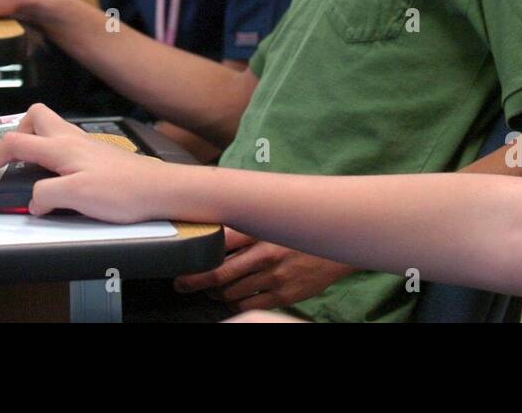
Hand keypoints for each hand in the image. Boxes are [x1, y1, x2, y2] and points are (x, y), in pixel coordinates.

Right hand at [0, 103, 167, 222]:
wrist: (160, 189)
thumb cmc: (125, 190)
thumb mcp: (77, 196)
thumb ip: (46, 195)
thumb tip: (32, 200)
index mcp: (61, 147)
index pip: (14, 143)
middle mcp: (71, 140)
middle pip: (34, 118)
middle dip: (13, 135)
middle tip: (7, 162)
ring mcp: (85, 145)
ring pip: (49, 130)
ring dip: (33, 145)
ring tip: (27, 172)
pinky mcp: (96, 156)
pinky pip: (64, 146)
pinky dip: (51, 158)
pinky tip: (56, 178)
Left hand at [173, 228, 353, 311]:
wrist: (339, 243)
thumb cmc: (301, 227)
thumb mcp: (275, 216)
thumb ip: (248, 222)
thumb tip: (215, 223)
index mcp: (261, 228)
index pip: (218, 241)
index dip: (196, 253)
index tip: (182, 261)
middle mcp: (265, 252)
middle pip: (218, 272)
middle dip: (194, 281)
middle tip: (182, 284)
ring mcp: (275, 276)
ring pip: (231, 292)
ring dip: (216, 293)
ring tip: (211, 291)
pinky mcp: (284, 294)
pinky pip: (249, 304)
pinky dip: (236, 304)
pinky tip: (232, 299)